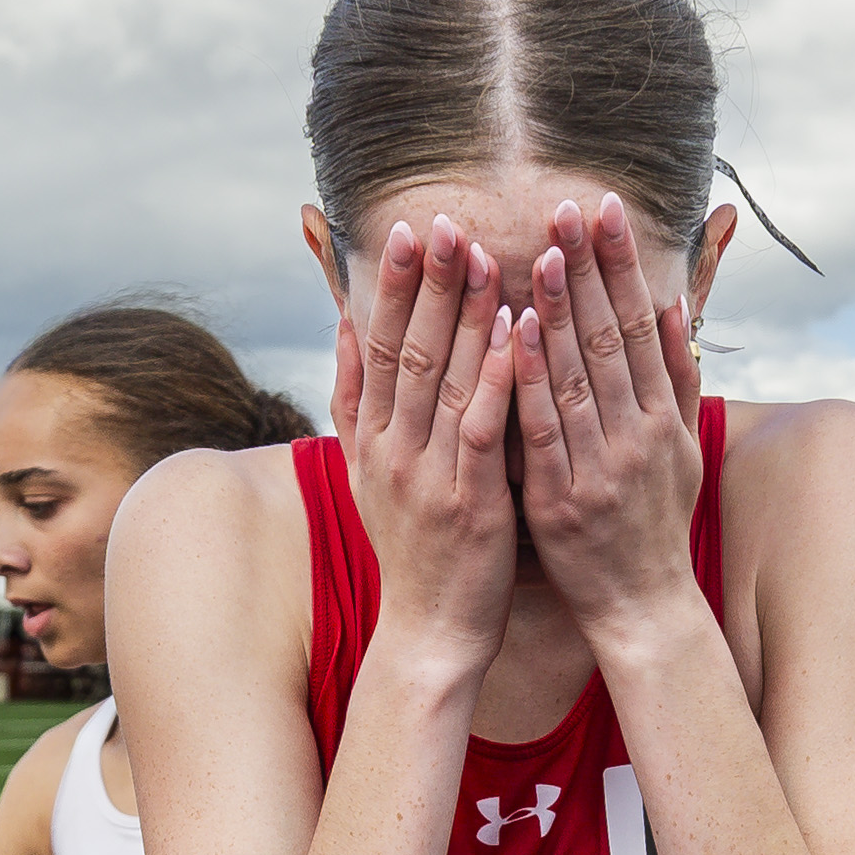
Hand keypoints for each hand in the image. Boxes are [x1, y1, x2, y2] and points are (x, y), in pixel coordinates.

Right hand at [335, 215, 523, 677]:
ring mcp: (429, 477)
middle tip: (445, 219)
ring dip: (463, 316)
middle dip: (427, 283)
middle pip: (407, 351)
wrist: (430, 634)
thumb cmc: (414, 550)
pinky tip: (511, 335)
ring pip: (443, 381)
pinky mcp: (469, 504)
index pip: (379, 346)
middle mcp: (392, 450)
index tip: (407, 228)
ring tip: (482, 255)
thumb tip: (343, 325)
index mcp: (372, 439)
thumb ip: (355, 398)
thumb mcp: (369, 472)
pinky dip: (493, 380)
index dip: (394, 286)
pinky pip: (480, 430)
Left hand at [509, 195, 705, 638]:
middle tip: (565, 207)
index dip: (622, 264)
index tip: (604, 209)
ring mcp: (598, 467)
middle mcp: (636, 435)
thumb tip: (677, 307)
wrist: (644, 610)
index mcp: (662, 418)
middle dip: (588, 269)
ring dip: (559, 310)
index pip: (641, 325)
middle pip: (611, 338)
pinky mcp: (559, 499)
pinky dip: (528, 378)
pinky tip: (514, 331)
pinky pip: (541, 429)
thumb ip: (678, 379)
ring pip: (577, 376)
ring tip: (539, 249)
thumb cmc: (657, 526)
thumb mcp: (684, 451)